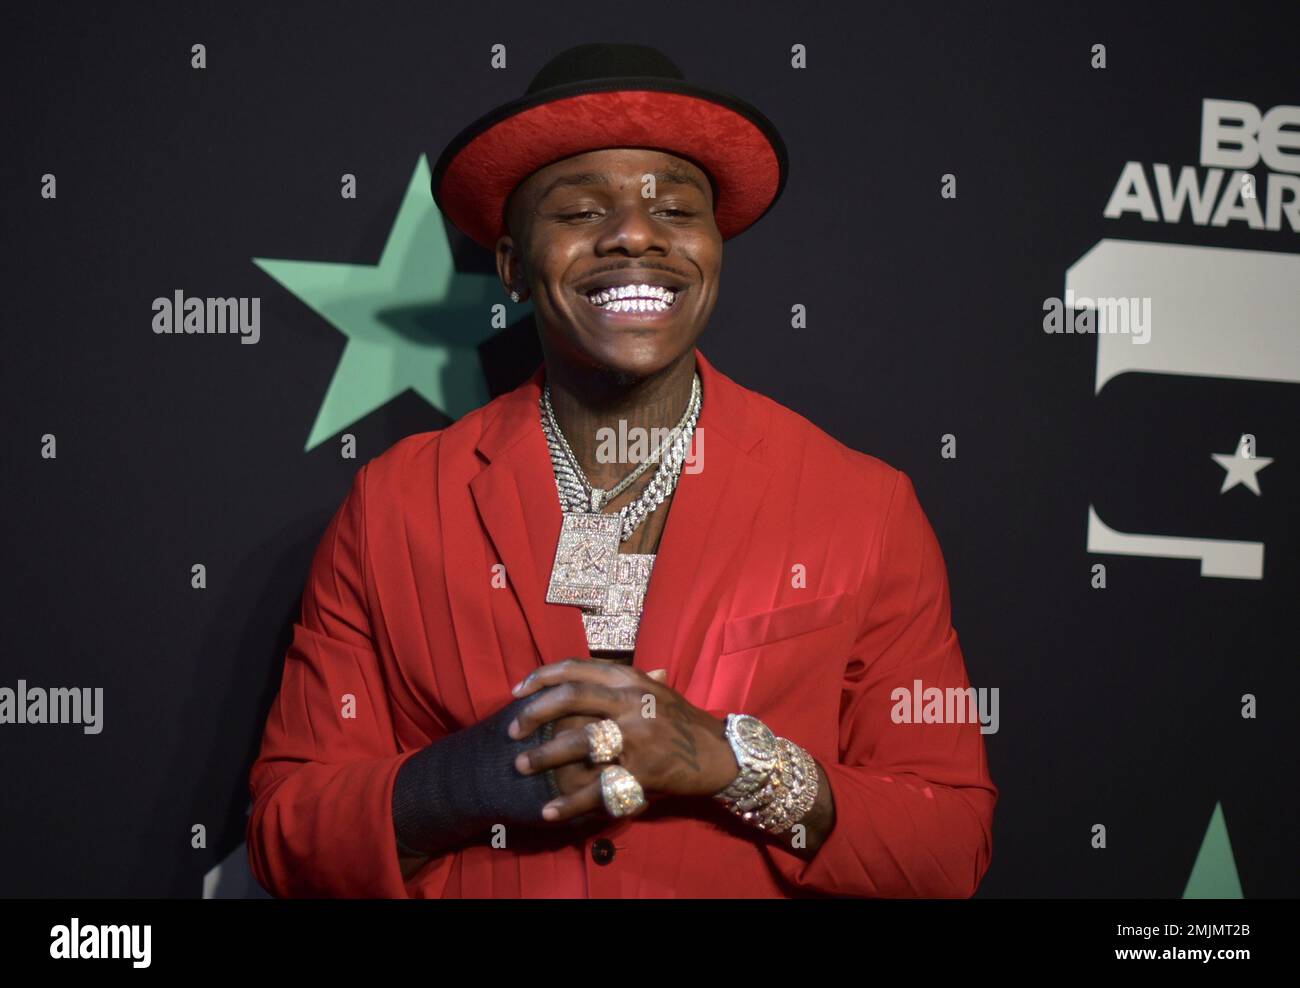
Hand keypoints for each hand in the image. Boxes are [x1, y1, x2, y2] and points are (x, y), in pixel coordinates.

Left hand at [508, 658, 740, 821]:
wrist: (721, 753)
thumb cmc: (681, 721)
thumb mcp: (653, 691)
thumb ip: (618, 682)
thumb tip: (575, 674)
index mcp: (631, 679)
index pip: (576, 668)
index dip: (541, 677)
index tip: (518, 691)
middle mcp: (633, 701)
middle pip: (571, 697)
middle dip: (534, 714)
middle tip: (513, 731)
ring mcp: (639, 735)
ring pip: (580, 741)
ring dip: (545, 756)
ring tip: (521, 766)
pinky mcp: (644, 770)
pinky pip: (600, 788)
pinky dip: (571, 803)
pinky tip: (550, 812)